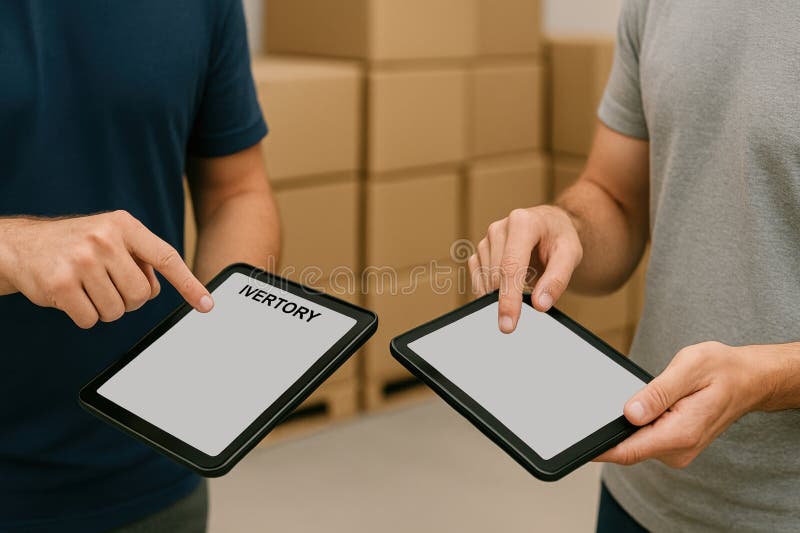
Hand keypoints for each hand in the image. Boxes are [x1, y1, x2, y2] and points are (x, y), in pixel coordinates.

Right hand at [0, 210, 212, 328]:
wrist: (23, 246)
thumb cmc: (75, 244)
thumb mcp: (111, 237)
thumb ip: (140, 257)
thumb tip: (161, 287)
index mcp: (124, 225)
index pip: (166, 258)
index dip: (189, 284)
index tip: (206, 304)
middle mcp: (104, 239)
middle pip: (141, 295)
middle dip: (128, 299)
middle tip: (109, 286)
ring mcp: (82, 260)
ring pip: (116, 311)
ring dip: (104, 308)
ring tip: (87, 287)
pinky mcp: (61, 283)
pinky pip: (90, 319)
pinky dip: (84, 316)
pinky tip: (72, 296)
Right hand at [468, 206, 582, 332]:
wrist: (550, 226)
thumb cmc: (560, 238)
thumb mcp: (571, 255)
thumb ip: (557, 279)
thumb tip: (540, 305)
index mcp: (522, 223)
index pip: (511, 267)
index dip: (508, 298)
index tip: (508, 325)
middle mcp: (499, 228)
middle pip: (496, 276)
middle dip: (506, 302)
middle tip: (519, 320)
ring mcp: (486, 239)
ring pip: (486, 280)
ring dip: (501, 294)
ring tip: (526, 286)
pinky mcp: (480, 251)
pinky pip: (479, 279)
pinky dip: (491, 291)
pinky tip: (508, 288)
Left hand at [596, 341, 772, 467]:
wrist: (748, 379)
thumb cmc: (722, 370)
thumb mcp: (688, 368)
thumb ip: (657, 392)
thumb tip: (630, 412)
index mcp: (681, 432)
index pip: (629, 450)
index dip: (601, 448)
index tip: (579, 441)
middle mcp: (679, 448)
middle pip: (629, 447)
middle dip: (612, 429)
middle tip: (604, 403)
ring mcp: (678, 449)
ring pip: (637, 442)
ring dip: (628, 424)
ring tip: (641, 396)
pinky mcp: (675, 444)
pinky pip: (646, 438)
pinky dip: (638, 424)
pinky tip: (646, 405)